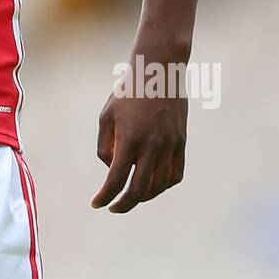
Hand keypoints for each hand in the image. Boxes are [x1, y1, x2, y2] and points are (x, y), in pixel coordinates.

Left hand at [91, 52, 187, 212]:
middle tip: (114, 207)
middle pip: (139, 189)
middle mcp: (152, 145)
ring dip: (144, 196)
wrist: (159, 70)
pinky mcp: (181, 142)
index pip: (116, 179)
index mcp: (130, 138)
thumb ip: (105, 146)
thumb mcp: (107, 116)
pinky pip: (175, 174)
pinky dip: (164, 185)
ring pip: (160, 185)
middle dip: (124, 204)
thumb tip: (112, 170)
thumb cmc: (127, 92)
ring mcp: (170, 145)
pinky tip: (153, 184)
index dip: (105, 196)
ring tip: (131, 196)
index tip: (96, 204)